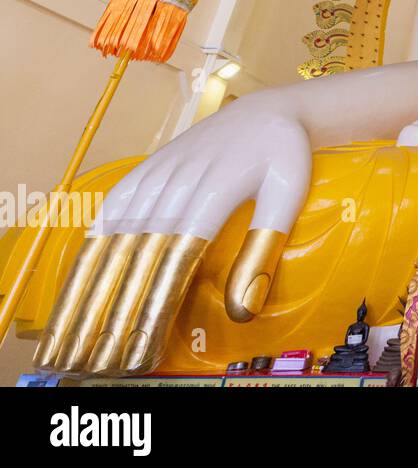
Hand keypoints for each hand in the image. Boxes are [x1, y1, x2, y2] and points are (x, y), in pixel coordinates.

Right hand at [33, 92, 310, 375]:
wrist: (267, 111)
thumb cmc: (282, 155)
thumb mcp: (287, 194)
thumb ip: (264, 247)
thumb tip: (244, 309)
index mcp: (217, 187)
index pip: (178, 254)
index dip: (156, 301)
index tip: (142, 344)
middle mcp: (180, 179)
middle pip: (142, 250)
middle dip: (118, 306)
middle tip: (103, 356)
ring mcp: (158, 172)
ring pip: (118, 233)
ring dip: (95, 282)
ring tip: (80, 329)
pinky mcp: (145, 169)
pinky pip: (111, 208)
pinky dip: (93, 244)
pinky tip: (83, 275)